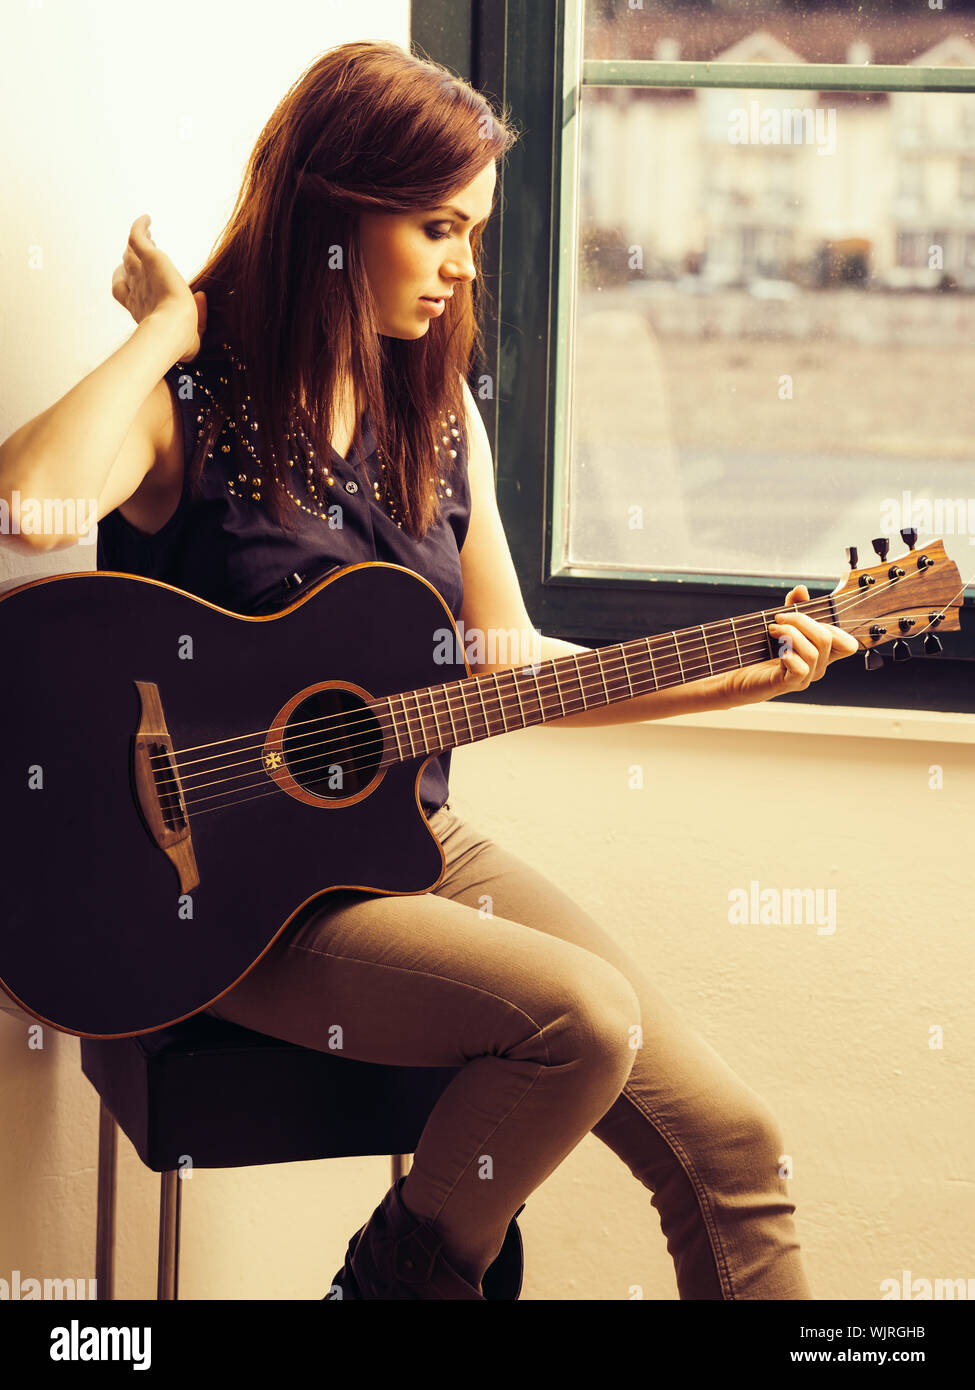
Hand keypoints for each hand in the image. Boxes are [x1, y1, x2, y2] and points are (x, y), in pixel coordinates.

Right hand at [111, 214, 206, 360]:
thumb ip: (199, 320)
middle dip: (131, 260)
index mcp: (140, 308)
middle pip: (126, 268)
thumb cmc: (180, 341)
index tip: (135, 277)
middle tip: (144, 252)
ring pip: (130, 252)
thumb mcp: (192, 338)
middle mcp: (136, 289)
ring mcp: (140, 272)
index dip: (126, 283)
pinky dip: (141, 226)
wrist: (174, 328)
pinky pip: (138, 236)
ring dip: (139, 244)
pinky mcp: (150, 258)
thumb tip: (202, 296)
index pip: (124, 291)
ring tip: (149, 236)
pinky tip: (148, 218)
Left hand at [721, 584, 859, 707]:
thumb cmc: (762, 651)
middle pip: (827, 639)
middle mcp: (818, 666)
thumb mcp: (781, 624)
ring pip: (813, 652)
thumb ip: (793, 607)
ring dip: (790, 634)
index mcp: (822, 653)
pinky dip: (789, 655)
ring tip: (773, 630)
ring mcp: (806, 677)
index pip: (848, 644)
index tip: (808, 616)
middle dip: (802, 621)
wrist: (740, 674)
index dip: (834, 627)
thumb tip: (801, 589)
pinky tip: (777, 650)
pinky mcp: (789, 683)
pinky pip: (800, 669)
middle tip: (780, 617)